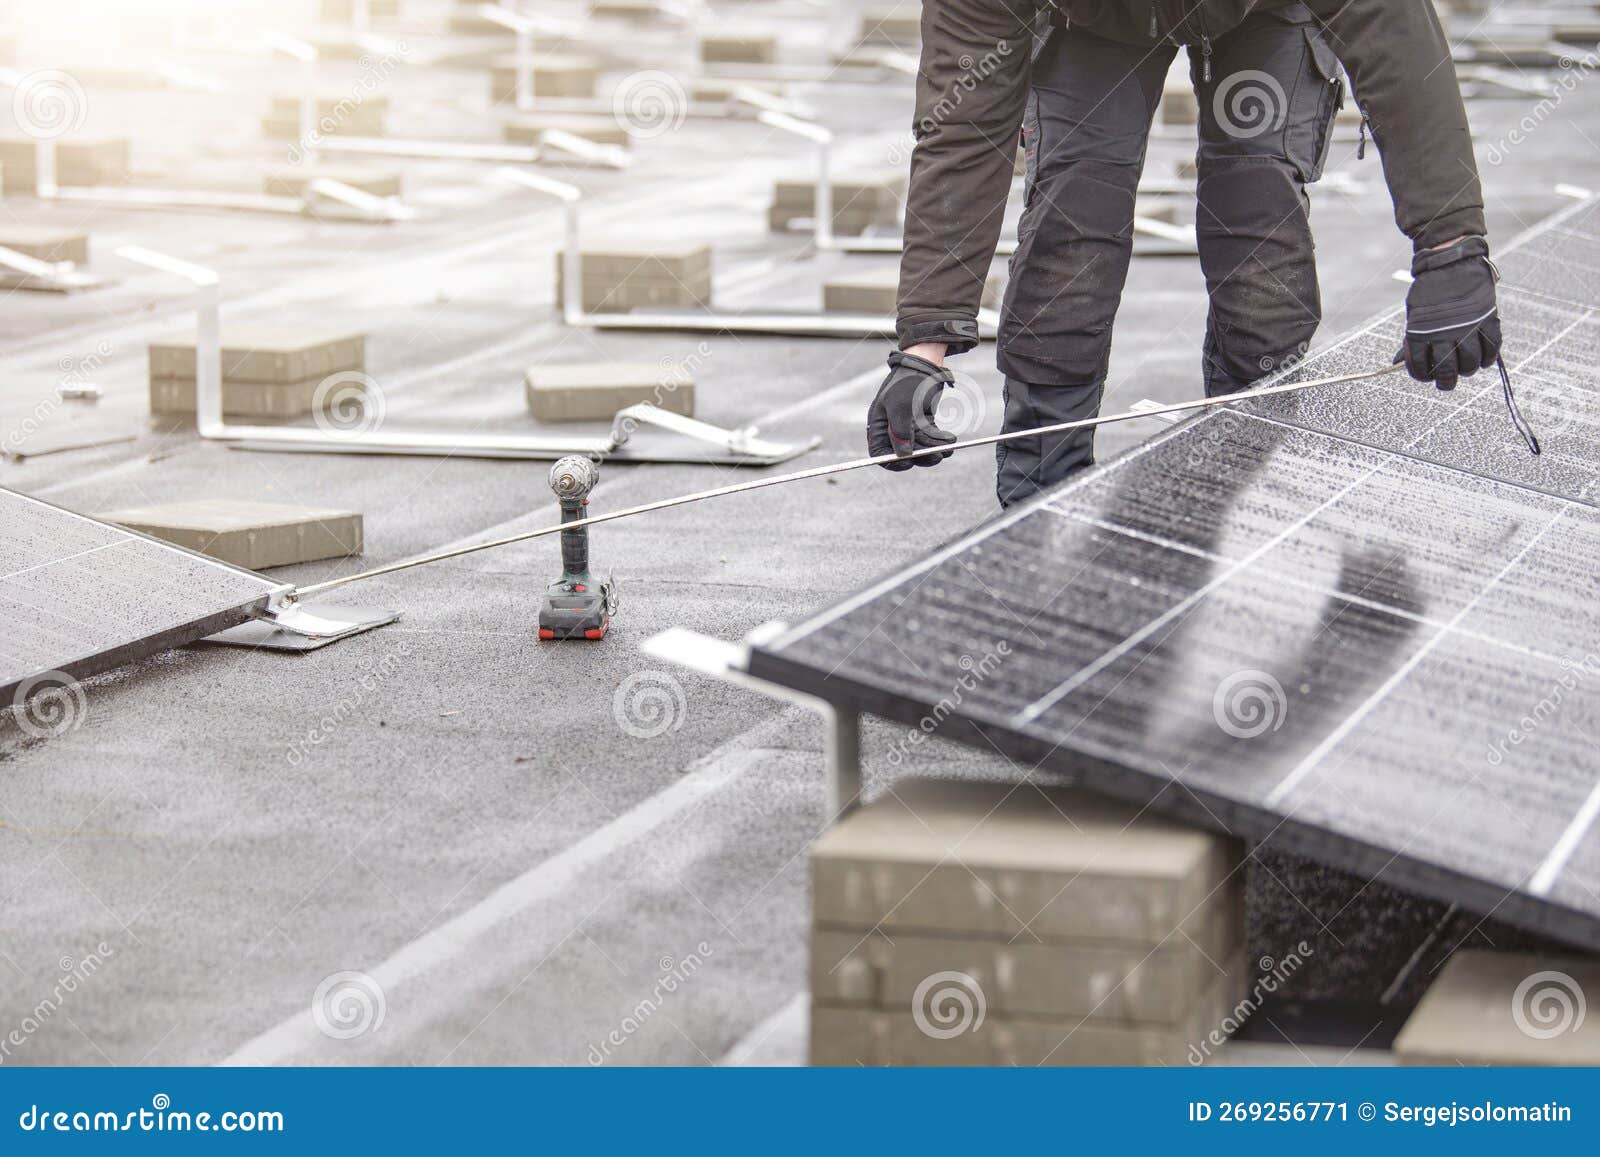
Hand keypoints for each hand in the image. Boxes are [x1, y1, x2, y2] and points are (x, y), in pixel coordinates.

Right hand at [866, 350, 957, 470]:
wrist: (926, 364)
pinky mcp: (922, 423)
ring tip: (950, 443)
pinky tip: (951, 438)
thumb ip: (900, 431)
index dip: (893, 462)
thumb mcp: (902, 405)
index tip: (909, 462)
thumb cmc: (909, 381)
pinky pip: (930, 439)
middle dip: (922, 455)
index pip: (880, 453)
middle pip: (904, 454)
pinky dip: (941, 441)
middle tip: (938, 455)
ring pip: (920, 448)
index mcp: (879, 424)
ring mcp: (908, 426)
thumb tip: (903, 455)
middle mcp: (892, 428)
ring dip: (935, 448)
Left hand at [1398, 236, 1501, 390]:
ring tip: (1465, 369)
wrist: (1449, 262)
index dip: (1423, 376)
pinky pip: (1492, 346)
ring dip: (1467, 370)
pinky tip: (1483, 361)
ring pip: (1470, 362)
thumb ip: (1412, 339)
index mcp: (1419, 332)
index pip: (1420, 366)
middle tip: (1446, 384)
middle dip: (1446, 382)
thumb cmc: (1429, 291)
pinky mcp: (1486, 318)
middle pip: (1447, 369)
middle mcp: (1443, 332)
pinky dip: (1488, 357)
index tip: (1427, 377)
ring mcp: (1467, 326)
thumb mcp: (1414, 314)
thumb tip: (1399, 363)